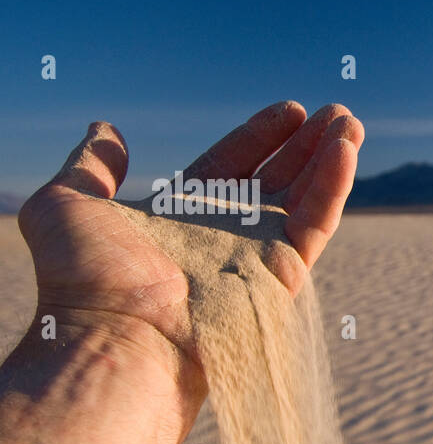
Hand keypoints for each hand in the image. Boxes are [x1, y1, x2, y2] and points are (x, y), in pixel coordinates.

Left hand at [16, 101, 363, 404]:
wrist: (116, 334)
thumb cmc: (85, 278)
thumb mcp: (70, 203)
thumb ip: (91, 164)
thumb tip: (104, 128)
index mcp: (184, 214)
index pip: (234, 164)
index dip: (262, 136)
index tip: (292, 109)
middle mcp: (226, 233)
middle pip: (279, 178)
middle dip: (308, 144)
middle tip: (338, 111)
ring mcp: (259, 255)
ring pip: (307, 197)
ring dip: (332, 158)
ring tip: (352, 123)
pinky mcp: (285, 272)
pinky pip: (317, 222)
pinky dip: (333, 185)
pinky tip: (345, 150)